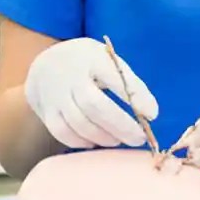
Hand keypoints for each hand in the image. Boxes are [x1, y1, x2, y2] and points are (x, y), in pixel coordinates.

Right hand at [24, 37, 158, 149]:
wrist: (47, 64)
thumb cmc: (89, 65)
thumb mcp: (108, 61)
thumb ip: (129, 82)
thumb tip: (150, 113)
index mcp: (92, 58)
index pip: (114, 77)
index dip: (134, 96)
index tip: (153, 114)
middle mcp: (71, 76)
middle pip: (94, 105)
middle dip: (120, 125)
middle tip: (139, 138)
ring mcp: (56, 95)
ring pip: (79, 123)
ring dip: (104, 136)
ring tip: (119, 139)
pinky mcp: (47, 112)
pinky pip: (63, 133)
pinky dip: (82, 141)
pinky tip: (96, 141)